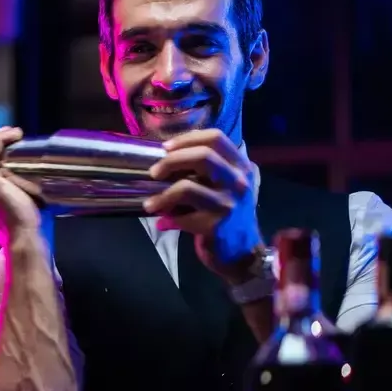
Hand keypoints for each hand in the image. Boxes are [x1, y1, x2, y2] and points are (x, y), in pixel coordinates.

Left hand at [144, 128, 262, 281]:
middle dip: (172, 160)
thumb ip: (208, 168)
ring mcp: (229, 203)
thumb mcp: (228, 185)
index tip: (165, 147)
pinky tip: (163, 222)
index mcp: (241, 166)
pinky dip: (169, 219)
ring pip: (187, 187)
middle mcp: (239, 182)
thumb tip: (167, 155)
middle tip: (154, 172)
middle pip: (203, 156)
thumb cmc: (228, 213)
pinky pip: (182, 216)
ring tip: (150, 204)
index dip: (187, 139)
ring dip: (162, 195)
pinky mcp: (216, 225)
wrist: (242, 252)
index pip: (216, 138)